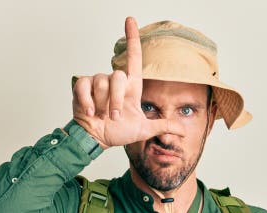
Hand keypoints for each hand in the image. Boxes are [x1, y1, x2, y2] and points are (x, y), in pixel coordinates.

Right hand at [71, 17, 181, 148]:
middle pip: (117, 76)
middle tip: (114, 116)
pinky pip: (85, 86)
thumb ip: (163, 126)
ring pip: (101, 82)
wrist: (96, 139)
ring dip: (103, 103)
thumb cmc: (118, 132)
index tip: (130, 20)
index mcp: (131, 87)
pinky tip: (89, 111)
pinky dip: (87, 101)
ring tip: (102, 115)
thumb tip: (183, 132)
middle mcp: (114, 81)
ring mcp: (97, 83)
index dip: (132, 38)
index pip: (133, 58)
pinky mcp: (82, 87)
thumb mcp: (144, 130)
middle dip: (116, 99)